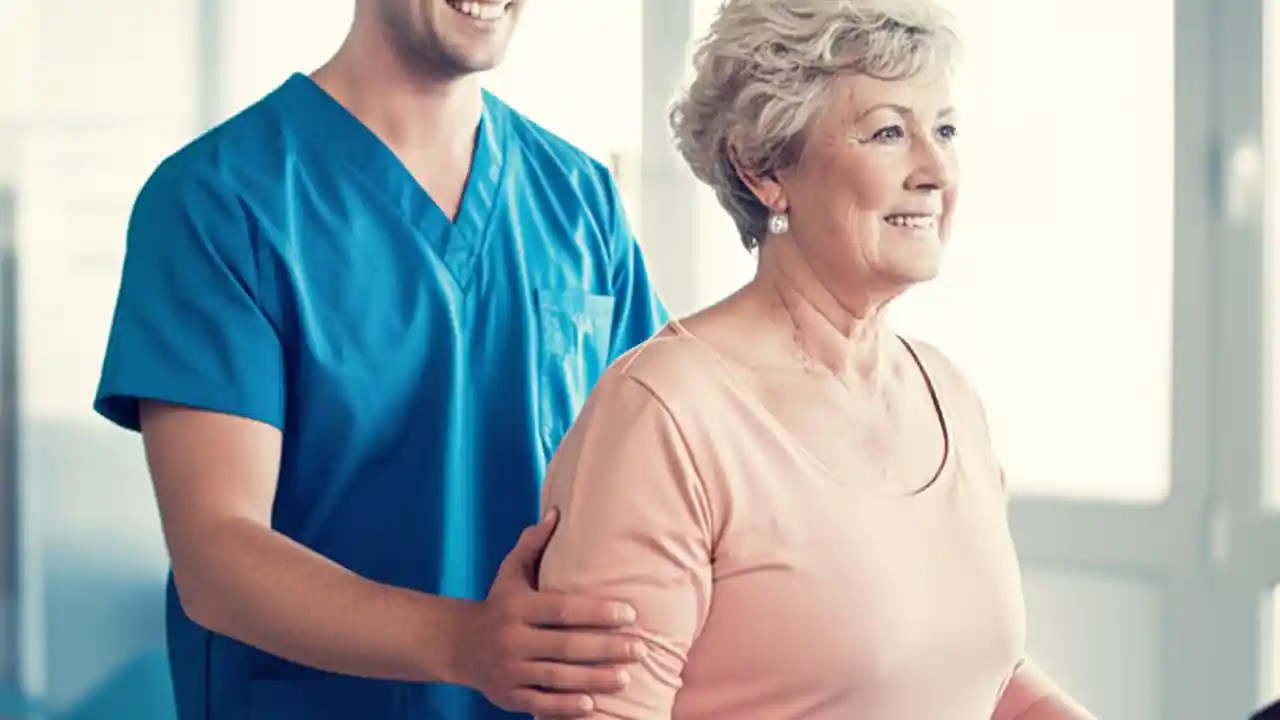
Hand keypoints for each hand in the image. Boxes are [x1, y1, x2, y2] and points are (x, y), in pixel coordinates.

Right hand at [451, 509, 646, 716]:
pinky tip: (591, 705)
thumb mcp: (510, 572)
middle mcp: (511, 639)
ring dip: (593, 679)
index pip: (563, 610)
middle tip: (640, 649)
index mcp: (516, 606)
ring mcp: (508, 670)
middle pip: (566, 646)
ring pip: (556, 677)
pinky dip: (564, 706)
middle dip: (606, 649)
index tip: (631, 614)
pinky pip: (539, 703)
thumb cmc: (498, 603)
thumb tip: (557, 512)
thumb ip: (533, 545)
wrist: (457, 645)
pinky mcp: (507, 696)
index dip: (598, 612)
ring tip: (625, 677)